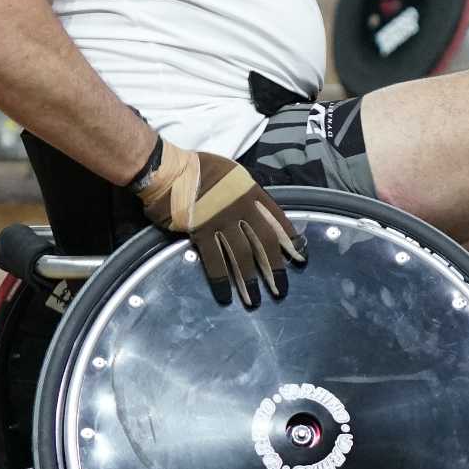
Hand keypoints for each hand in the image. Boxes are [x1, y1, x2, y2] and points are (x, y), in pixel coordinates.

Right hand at [133, 141, 306, 306]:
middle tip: (281, 289)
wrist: (167, 169)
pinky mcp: (200, 232)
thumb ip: (247, 192)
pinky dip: (221, 280)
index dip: (290, 239)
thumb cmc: (199, 168)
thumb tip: (258, 212)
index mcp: (251, 192)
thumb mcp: (233, 174)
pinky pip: (214, 260)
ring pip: (242, 255)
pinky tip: (227, 295)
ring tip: (255, 300)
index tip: (300, 257)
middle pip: (264, 242)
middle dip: (274, 268)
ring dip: (250, 280)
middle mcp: (241, 208)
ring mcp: (221, 221)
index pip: (277, 219)